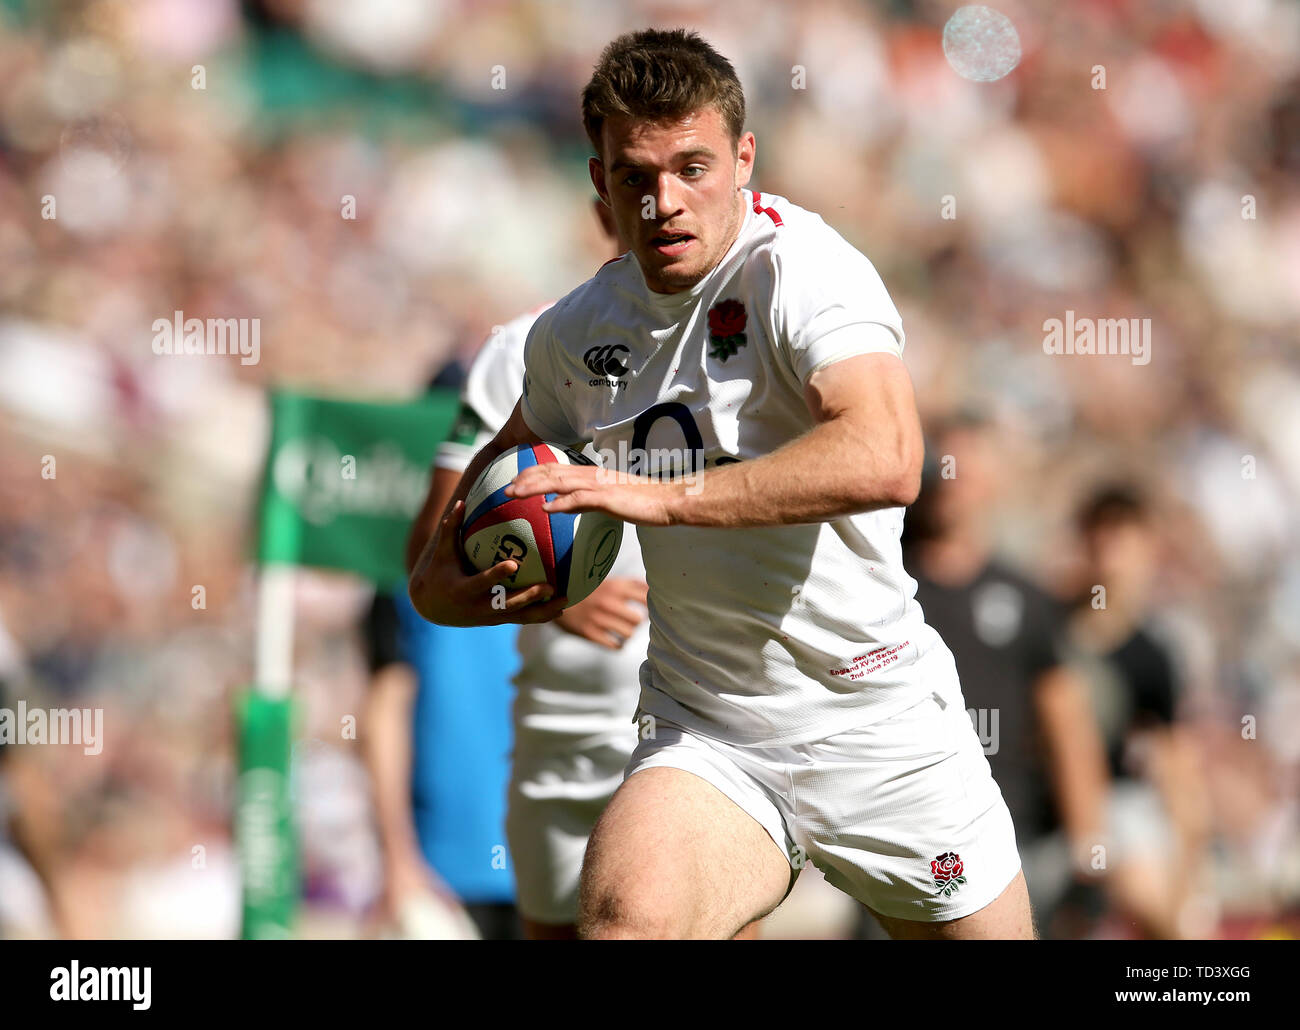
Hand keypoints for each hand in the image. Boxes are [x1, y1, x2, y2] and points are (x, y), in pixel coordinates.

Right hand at [408, 499, 568, 626]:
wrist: (434, 607)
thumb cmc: (439, 573)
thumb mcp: (442, 553)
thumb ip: (451, 529)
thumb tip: (460, 502)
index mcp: (463, 589)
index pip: (481, 582)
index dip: (496, 575)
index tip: (514, 564)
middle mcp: (478, 607)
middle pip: (507, 603)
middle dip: (529, 596)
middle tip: (550, 586)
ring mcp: (489, 617)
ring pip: (519, 616)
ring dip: (542, 610)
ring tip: (564, 601)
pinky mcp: (497, 620)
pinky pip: (521, 619)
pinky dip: (540, 616)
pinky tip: (560, 609)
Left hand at [505, 463, 680, 525]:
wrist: (667, 499)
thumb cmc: (641, 501)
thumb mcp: (607, 500)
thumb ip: (583, 501)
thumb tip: (560, 506)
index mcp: (589, 473)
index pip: (553, 468)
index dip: (530, 473)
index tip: (512, 482)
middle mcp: (590, 474)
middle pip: (550, 471)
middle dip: (524, 478)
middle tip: (503, 490)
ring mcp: (598, 484)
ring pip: (559, 482)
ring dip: (533, 487)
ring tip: (514, 495)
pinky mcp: (607, 498)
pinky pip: (580, 499)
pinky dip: (561, 503)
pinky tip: (546, 509)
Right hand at [554, 577, 648, 649]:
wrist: (556, 596)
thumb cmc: (588, 589)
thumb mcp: (608, 580)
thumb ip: (631, 583)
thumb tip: (653, 589)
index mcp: (616, 587)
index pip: (646, 598)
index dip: (651, 607)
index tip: (648, 610)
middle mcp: (608, 602)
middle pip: (638, 620)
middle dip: (638, 622)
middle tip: (633, 621)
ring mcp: (598, 619)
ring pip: (628, 634)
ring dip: (628, 634)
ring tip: (623, 631)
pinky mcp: (590, 633)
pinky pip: (615, 645)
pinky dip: (618, 645)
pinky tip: (615, 640)